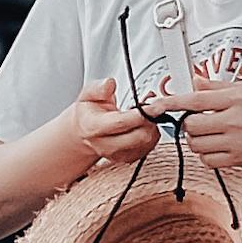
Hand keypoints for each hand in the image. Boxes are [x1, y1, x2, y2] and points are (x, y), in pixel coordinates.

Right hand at [38, 81, 160, 195]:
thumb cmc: (89, 112)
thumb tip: (109, 84)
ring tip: (146, 113)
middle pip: (139, 136)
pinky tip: (145, 124)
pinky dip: (152, 134)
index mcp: (93, 127)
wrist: (85, 132)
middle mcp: (105, 145)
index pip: (122, 122)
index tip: (156, 104)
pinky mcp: (129, 158)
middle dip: (151, 119)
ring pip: (147, 142)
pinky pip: (150, 147)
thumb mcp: (87, 94)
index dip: (142, 113)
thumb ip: (98, 88)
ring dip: (153, 126)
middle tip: (155, 105)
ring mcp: (118, 155)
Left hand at [166, 71, 241, 184]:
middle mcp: (234, 119)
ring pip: (197, 144)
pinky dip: (206, 155)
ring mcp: (236, 141)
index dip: (170, 102)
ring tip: (209, 134)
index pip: (195, 99)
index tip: (154, 105)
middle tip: (197, 122)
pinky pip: (208, 160)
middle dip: (188, 125)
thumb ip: (217, 87)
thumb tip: (194, 81)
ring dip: (196, 141)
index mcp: (235, 98)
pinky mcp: (237, 159)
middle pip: (191, 125)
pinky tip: (216, 147)